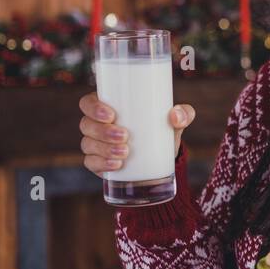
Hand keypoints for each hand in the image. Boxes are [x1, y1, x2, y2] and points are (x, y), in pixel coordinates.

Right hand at [78, 92, 195, 174]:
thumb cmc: (163, 129)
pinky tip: (116, 166)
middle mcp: (97, 124)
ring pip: (88, 144)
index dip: (93, 107)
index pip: (88, 102)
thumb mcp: (175, 120)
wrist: (162, 156)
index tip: (111, 115)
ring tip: (125, 152)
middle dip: (102, 131)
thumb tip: (176, 115)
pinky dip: (101, 164)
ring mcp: (96, 144)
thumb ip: (183, 113)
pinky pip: (91, 163)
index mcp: (108, 106)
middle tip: (124, 136)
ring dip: (103, 148)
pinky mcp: (99, 162)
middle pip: (86, 124)